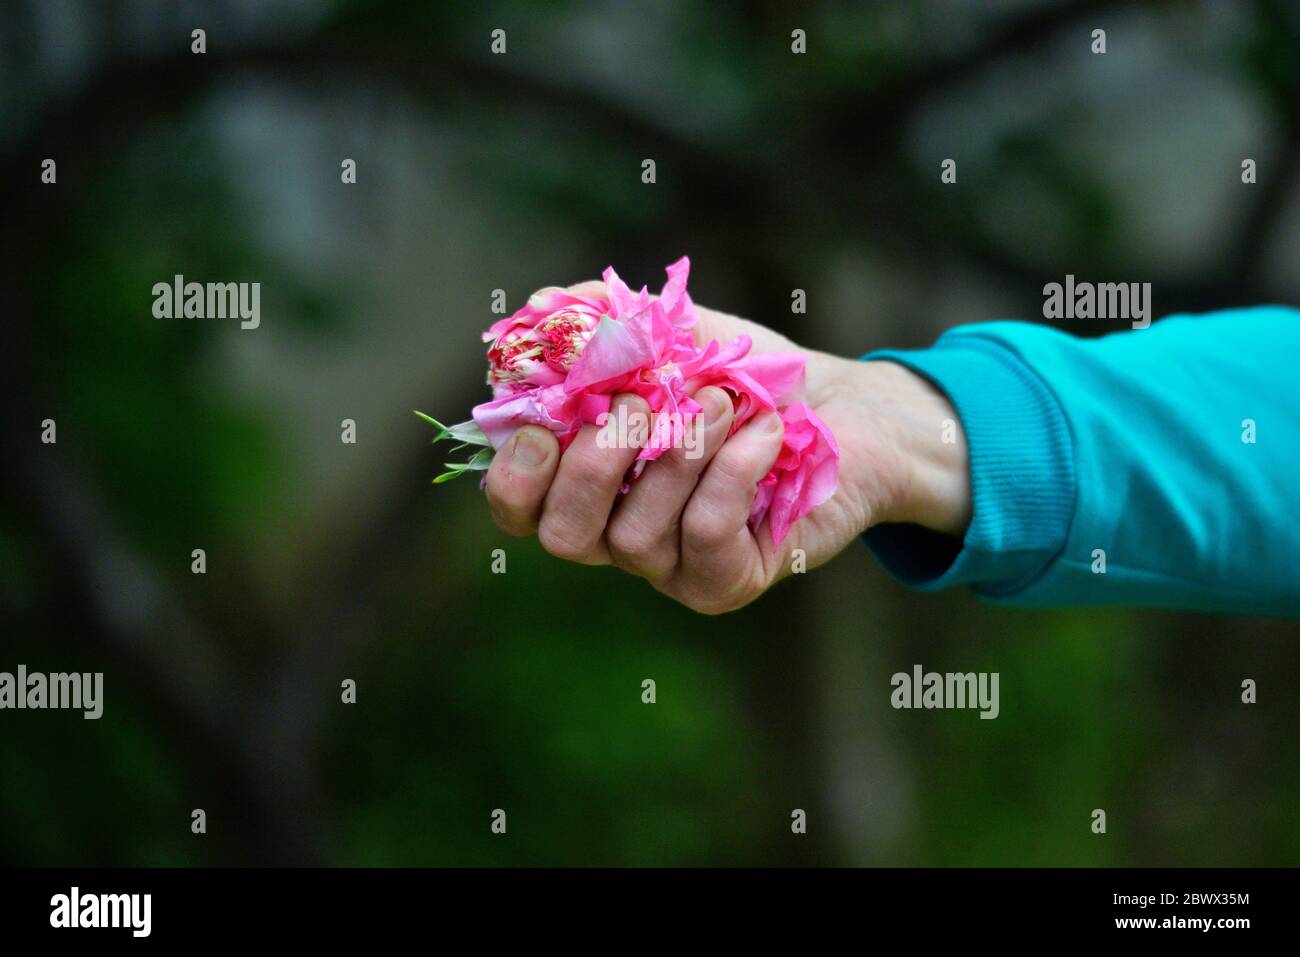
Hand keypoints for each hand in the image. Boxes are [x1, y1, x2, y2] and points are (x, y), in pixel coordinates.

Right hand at [484, 281, 971, 612]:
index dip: (518, 476)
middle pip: (564, 537)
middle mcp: (616, 533)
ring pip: (636, 537)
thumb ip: (605, 316)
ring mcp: (670, 567)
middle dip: (593, 468)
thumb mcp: (672, 331)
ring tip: (726, 401)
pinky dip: (730, 471)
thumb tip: (542, 306)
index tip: (549, 427)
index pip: (520, 507)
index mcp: (587, 478)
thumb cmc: (744, 374)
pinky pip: (704, 533)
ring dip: (678, 454)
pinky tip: (761, 431)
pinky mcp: (724, 581)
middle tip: (636, 404)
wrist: (841, 409)